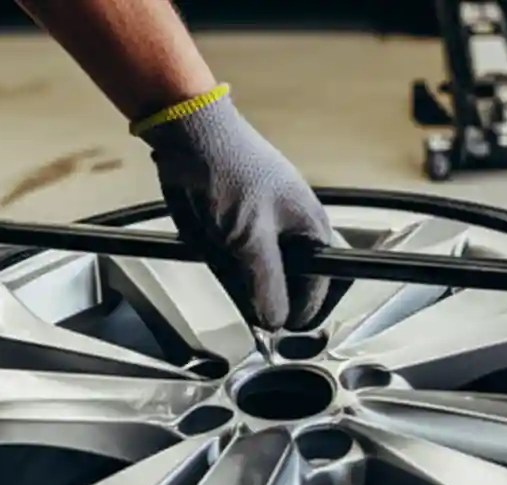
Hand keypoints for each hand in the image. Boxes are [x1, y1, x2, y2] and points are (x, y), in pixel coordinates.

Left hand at [136, 87, 333, 330]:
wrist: (188, 134)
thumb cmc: (229, 173)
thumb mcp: (250, 238)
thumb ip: (266, 284)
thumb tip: (276, 323)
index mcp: (312, 230)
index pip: (318, 288)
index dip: (298, 311)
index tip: (274, 328)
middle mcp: (294, 233)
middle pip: (287, 285)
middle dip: (260, 289)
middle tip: (238, 277)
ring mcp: (265, 230)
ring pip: (256, 276)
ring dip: (234, 273)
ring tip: (218, 242)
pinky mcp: (239, 228)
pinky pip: (233, 261)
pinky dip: (219, 260)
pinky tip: (207, 239)